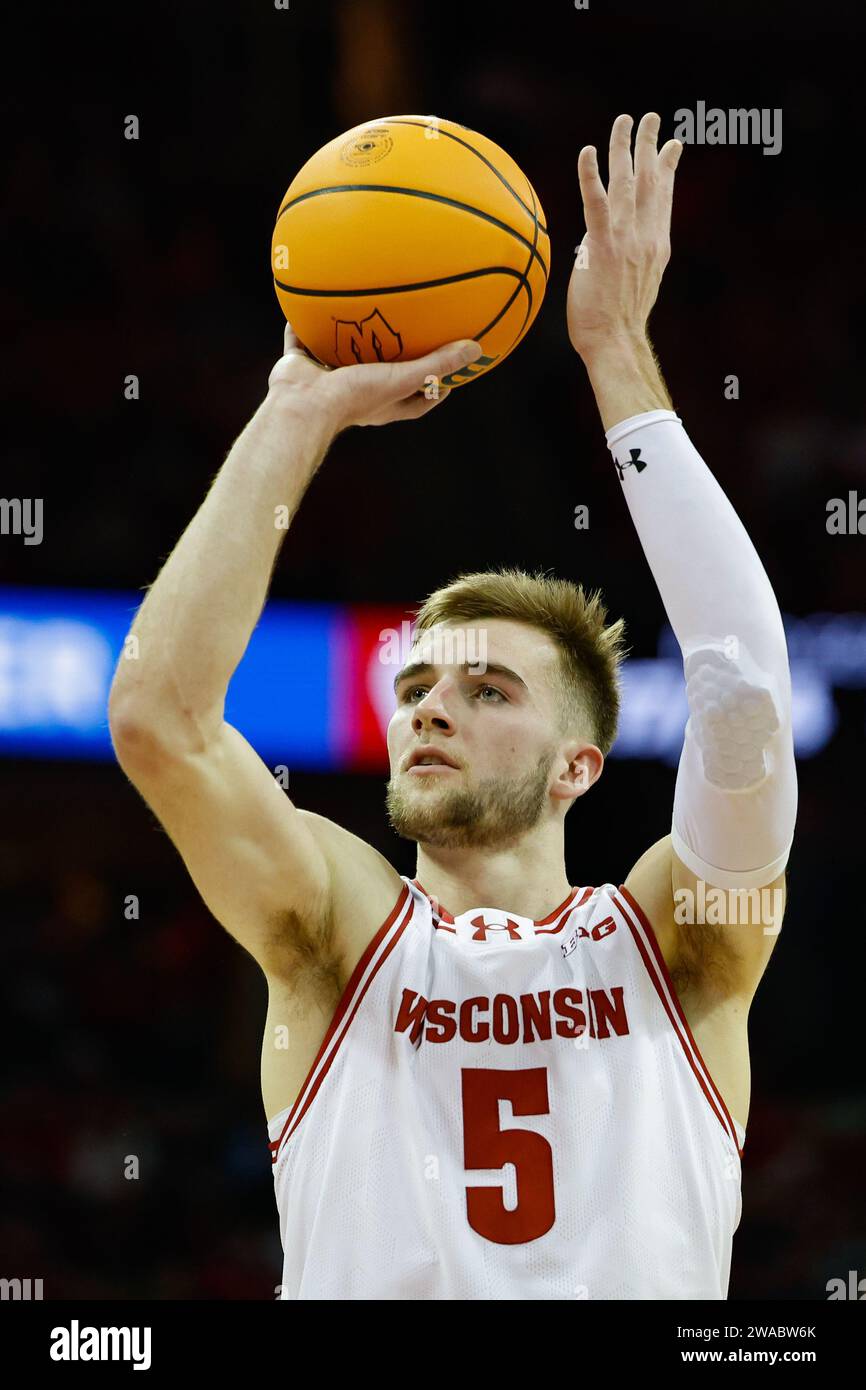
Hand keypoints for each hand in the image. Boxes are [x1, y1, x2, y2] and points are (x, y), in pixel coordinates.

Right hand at [267, 322, 481, 430]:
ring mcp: (327, 382)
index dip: (435, 390)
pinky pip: (301, 342)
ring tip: (361, 315)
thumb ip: (437, 364)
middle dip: (393, 361)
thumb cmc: (356, 397)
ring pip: (340, 359)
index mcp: (383, 405)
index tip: (451, 375)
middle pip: (381, 378)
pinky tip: (307, 305)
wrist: (304, 405)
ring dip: (348, 342)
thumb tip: (476, 349)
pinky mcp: (300, 369)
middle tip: (408, 338)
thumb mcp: (403, 378)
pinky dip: (302, 327)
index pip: (418, 402)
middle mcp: (358, 395)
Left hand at [568, 112, 681, 361]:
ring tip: (625, 120)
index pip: (663, 198)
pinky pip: (595, 203)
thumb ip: (628, 258)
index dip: (667, 169)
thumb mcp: (636, 285)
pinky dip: (590, 175)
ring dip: (625, 147)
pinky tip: (587, 151)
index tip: (674, 145)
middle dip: (651, 146)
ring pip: (626, 183)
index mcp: (656, 245)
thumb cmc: (618, 324)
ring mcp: (625, 239)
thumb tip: (606, 246)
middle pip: (650, 181)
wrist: (616, 342)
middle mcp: (646, 236)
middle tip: (652, 118)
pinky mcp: (601, 246)